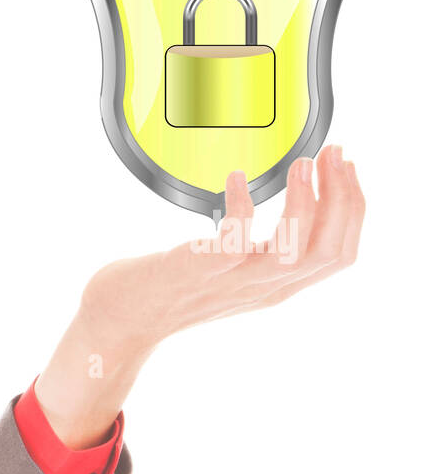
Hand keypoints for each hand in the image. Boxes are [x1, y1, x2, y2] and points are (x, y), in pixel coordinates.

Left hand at [32, 143, 363, 448]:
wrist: (119, 319)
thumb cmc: (169, 287)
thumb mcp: (234, 271)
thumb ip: (263, 251)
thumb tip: (290, 209)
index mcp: (275, 285)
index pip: (341, 255)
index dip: (354, 209)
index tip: (347, 168)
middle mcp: (261, 288)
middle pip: (330, 250)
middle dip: (344, 197)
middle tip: (333, 154)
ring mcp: (231, 282)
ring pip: (296, 250)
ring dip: (307, 202)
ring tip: (302, 164)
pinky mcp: (199, 271)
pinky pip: (237, 238)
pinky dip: (244, 203)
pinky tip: (235, 178)